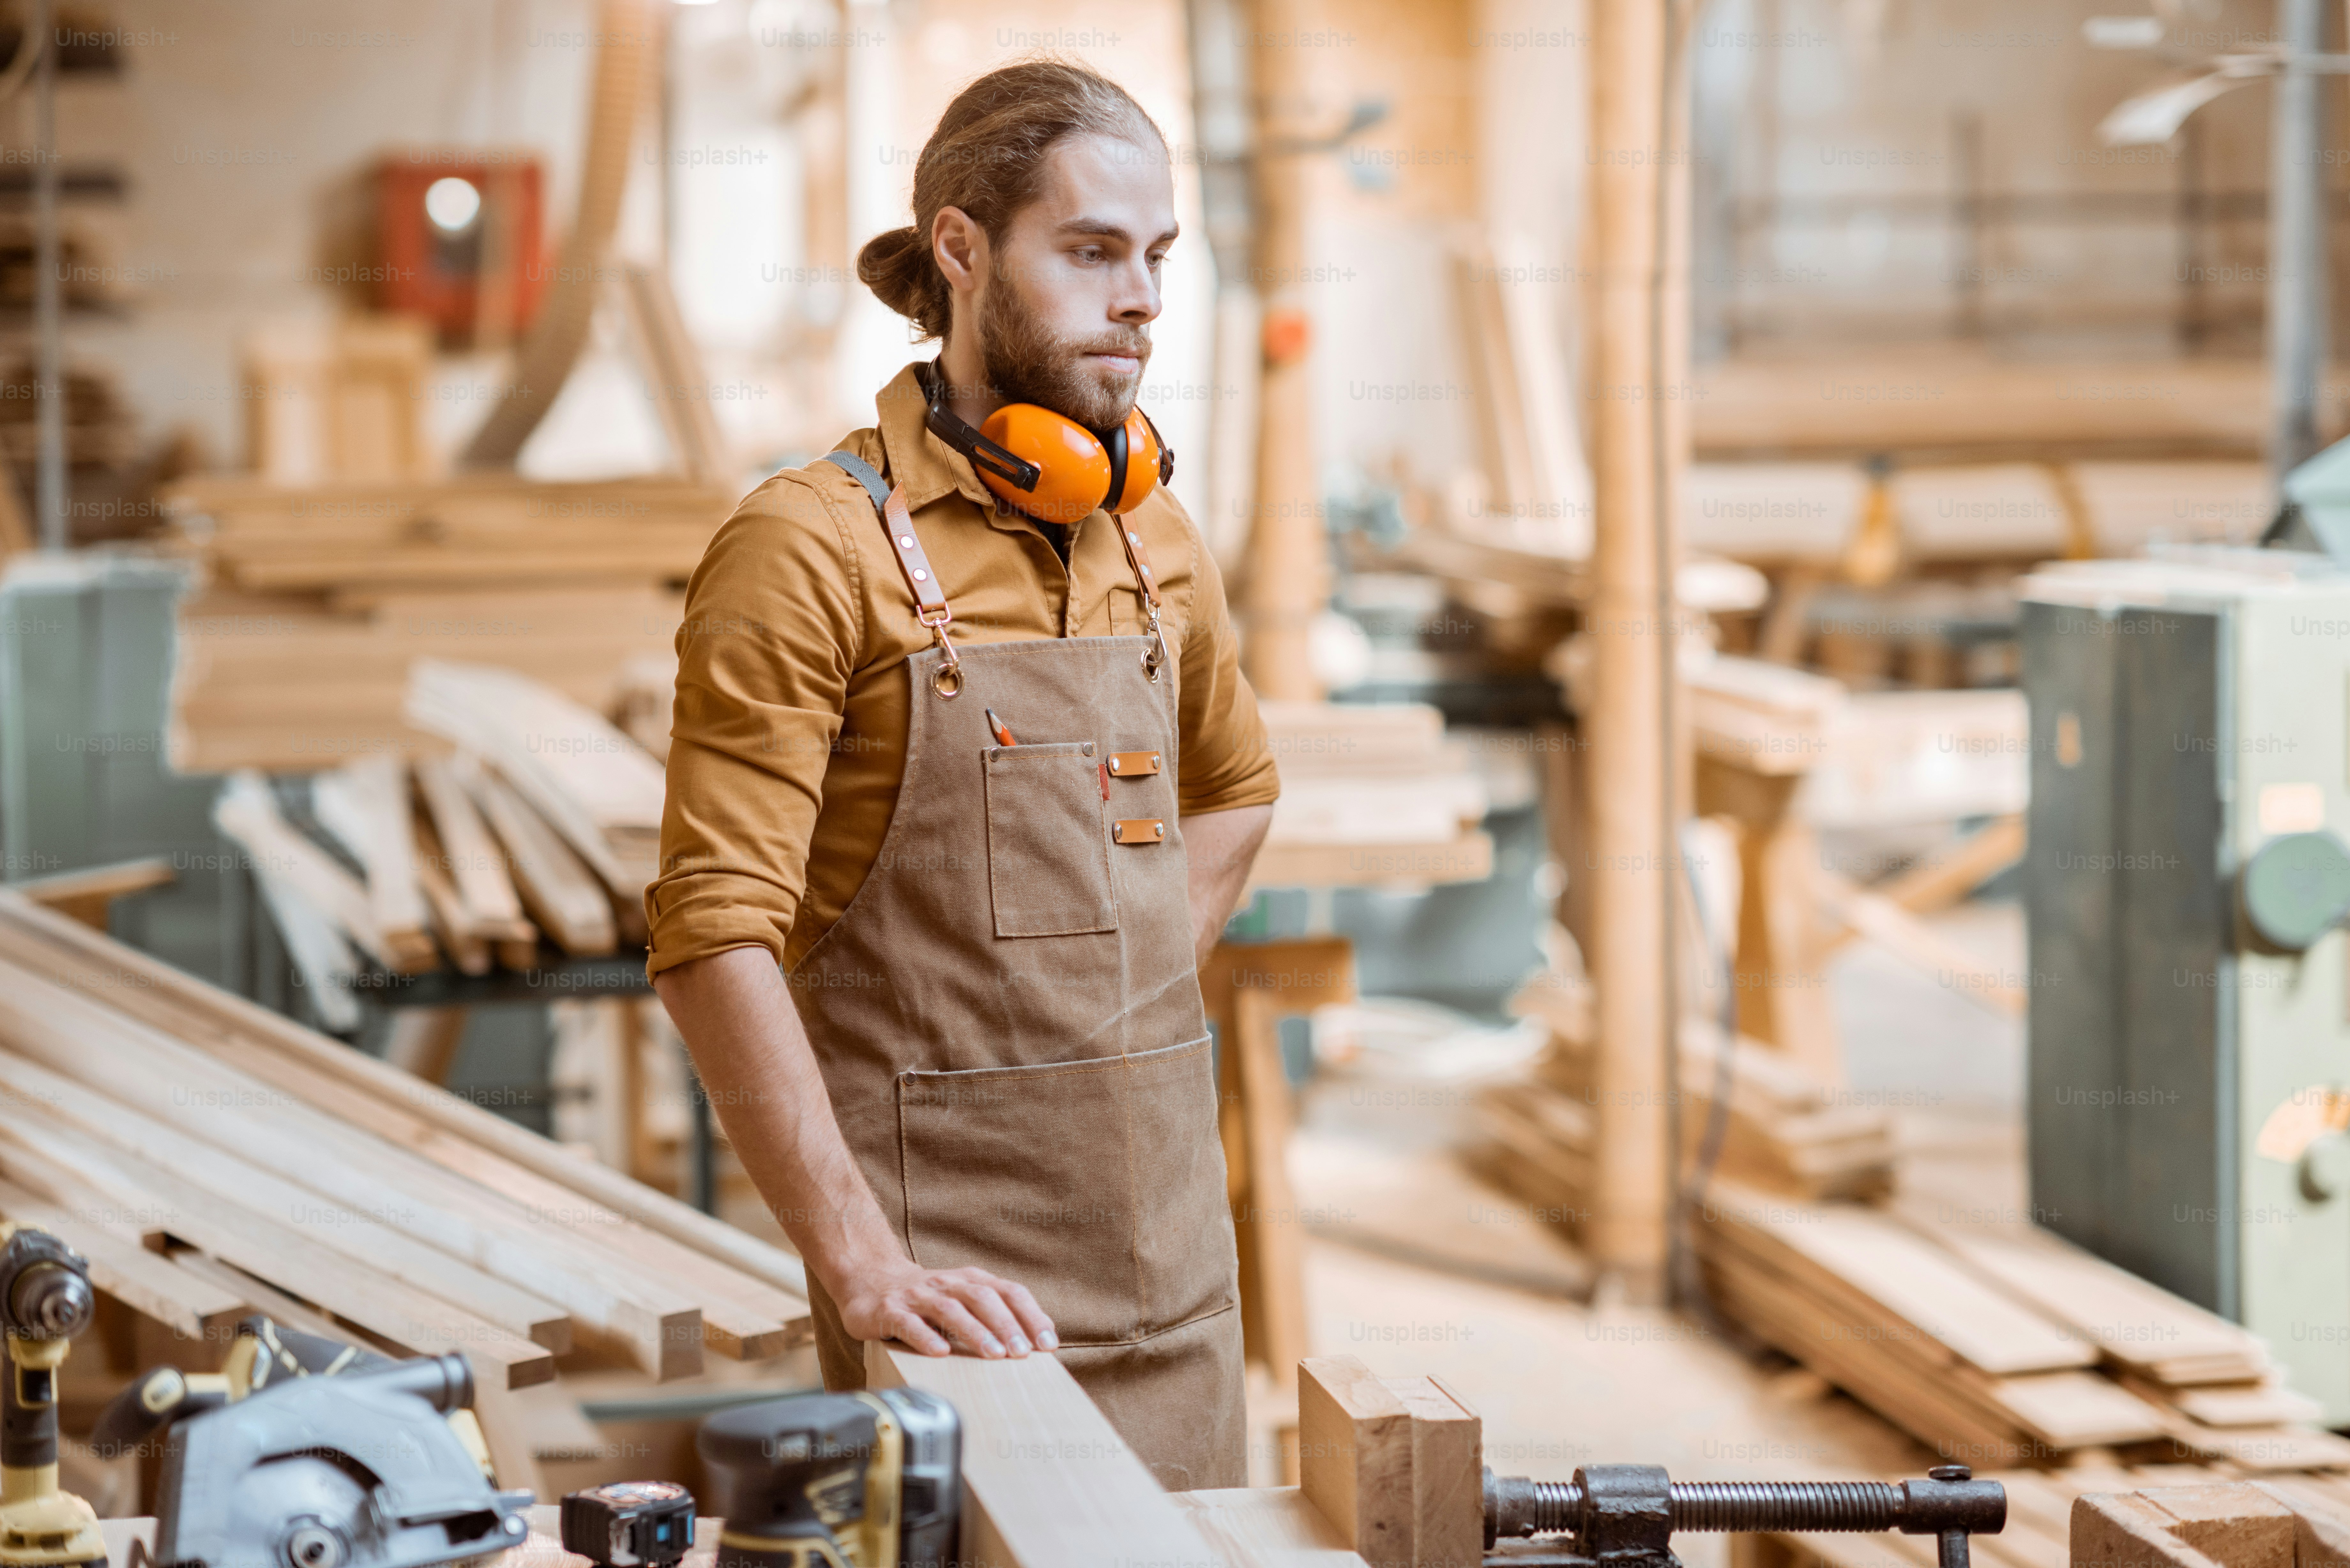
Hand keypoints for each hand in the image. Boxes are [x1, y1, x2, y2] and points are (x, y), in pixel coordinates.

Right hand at [831, 1258, 1058, 1358]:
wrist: (869, 1278)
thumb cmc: (926, 1298)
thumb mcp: (963, 1299)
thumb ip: (993, 1313)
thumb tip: (1035, 1341)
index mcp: (970, 1280)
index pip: (1009, 1292)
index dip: (1031, 1315)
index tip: (1047, 1343)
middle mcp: (947, 1283)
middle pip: (983, 1298)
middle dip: (1006, 1325)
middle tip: (1022, 1353)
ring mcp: (918, 1296)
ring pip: (950, 1310)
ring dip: (975, 1332)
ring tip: (993, 1354)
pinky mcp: (890, 1311)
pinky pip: (910, 1324)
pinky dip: (926, 1337)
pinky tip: (940, 1353)